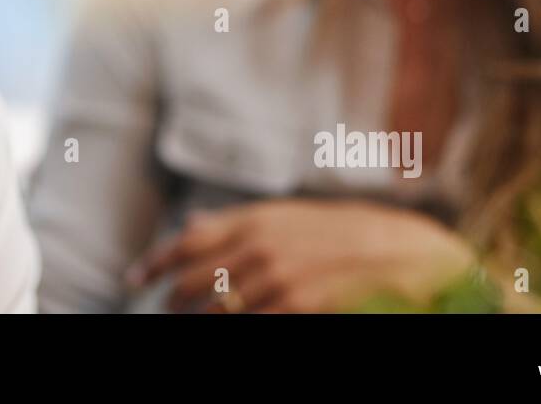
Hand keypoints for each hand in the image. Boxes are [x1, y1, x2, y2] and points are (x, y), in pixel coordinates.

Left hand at [127, 198, 476, 312]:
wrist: (405, 253)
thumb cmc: (346, 235)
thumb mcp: (289, 216)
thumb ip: (239, 222)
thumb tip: (193, 225)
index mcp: (254, 219)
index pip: (186, 242)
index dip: (155, 263)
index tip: (135, 280)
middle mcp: (258, 246)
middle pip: (191, 282)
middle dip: (173, 301)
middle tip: (167, 310)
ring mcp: (277, 279)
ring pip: (215, 311)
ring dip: (201, 320)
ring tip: (198, 322)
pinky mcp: (296, 307)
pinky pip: (248, 324)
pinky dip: (234, 326)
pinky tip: (235, 323)